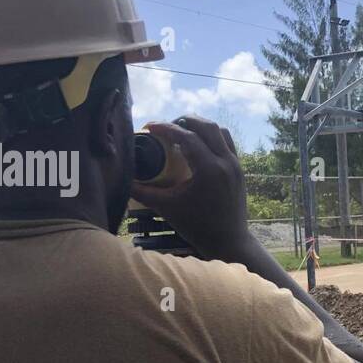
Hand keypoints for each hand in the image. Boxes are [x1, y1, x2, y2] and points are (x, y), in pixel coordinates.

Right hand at [130, 116, 246, 257]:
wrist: (229, 242)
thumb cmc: (197, 227)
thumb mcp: (167, 208)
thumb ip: (144, 192)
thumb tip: (123, 179)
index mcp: (209, 169)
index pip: (186, 136)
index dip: (166, 127)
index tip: (149, 126)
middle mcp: (225, 162)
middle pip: (206, 126)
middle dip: (184, 120)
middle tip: (165, 126)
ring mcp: (235, 165)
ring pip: (220, 131)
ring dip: (200, 126)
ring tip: (181, 130)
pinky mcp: (239, 170)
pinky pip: (227, 143)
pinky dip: (212, 137)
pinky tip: (198, 143)